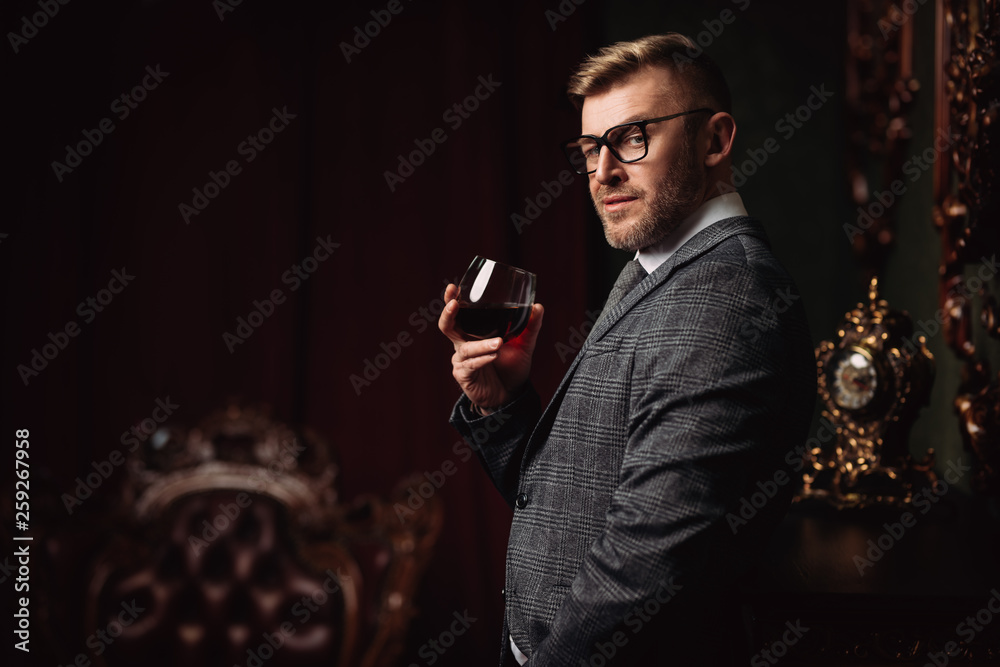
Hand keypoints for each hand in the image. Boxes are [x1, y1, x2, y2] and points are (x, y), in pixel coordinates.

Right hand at [438, 283, 543, 411]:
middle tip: (456, 304)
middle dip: (449, 314)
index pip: (458, 314)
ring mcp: (462, 361)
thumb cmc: (511, 367)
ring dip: (481, 344)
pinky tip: (493, 356)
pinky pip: (470, 365)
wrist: (510, 396)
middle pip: (447, 326)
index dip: (451, 300)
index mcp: (472, 333)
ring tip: (498, 343)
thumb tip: (538, 306)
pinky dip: (482, 360)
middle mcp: (463, 344)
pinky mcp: (464, 376)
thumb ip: (530, 326)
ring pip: (465, 348)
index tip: (452, 287)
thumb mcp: (524, 345)